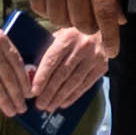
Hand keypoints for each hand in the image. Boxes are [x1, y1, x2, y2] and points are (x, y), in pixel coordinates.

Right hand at [0, 21, 38, 116]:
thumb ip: (4, 48)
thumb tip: (21, 71)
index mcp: (0, 40)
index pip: (18, 64)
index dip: (25, 81)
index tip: (29, 93)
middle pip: (8, 78)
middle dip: (17, 96)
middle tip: (22, 108)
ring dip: (5, 102)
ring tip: (11, 112)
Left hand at [18, 0, 119, 114]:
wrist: (104, 27)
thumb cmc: (75, 32)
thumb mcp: (61, 33)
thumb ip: (48, 48)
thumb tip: (31, 71)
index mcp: (67, 36)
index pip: (52, 60)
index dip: (42, 77)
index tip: (33, 91)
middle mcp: (82, 46)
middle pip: (62, 74)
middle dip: (49, 92)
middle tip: (39, 104)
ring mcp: (94, 57)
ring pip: (74, 81)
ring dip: (60, 97)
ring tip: (49, 106)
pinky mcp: (103, 66)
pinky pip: (86, 84)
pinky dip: (74, 95)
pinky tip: (64, 103)